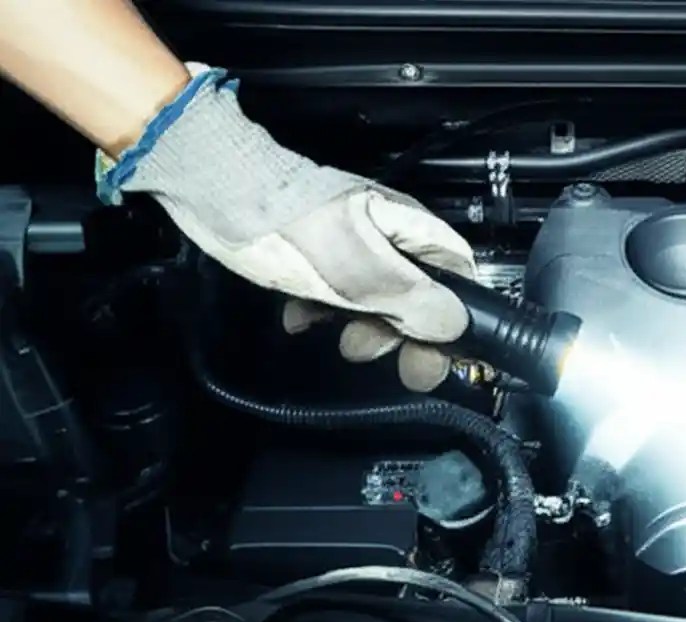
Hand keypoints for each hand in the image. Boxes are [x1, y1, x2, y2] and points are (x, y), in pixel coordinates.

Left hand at [105, 69, 474, 390]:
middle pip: (420, 293)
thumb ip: (408, 298)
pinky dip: (324, 313)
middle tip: (374, 351)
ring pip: (377, 297)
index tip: (439, 355)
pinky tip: (301, 323)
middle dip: (403, 331)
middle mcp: (387, 236)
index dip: (456, 318)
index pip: (458, 274)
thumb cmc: (287, 226)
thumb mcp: (355, 269)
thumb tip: (454, 324)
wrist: (213, 187)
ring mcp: (352, 245)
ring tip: (339, 342)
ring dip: (362, 327)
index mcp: (407, 231)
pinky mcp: (317, 253)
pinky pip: (336, 292)